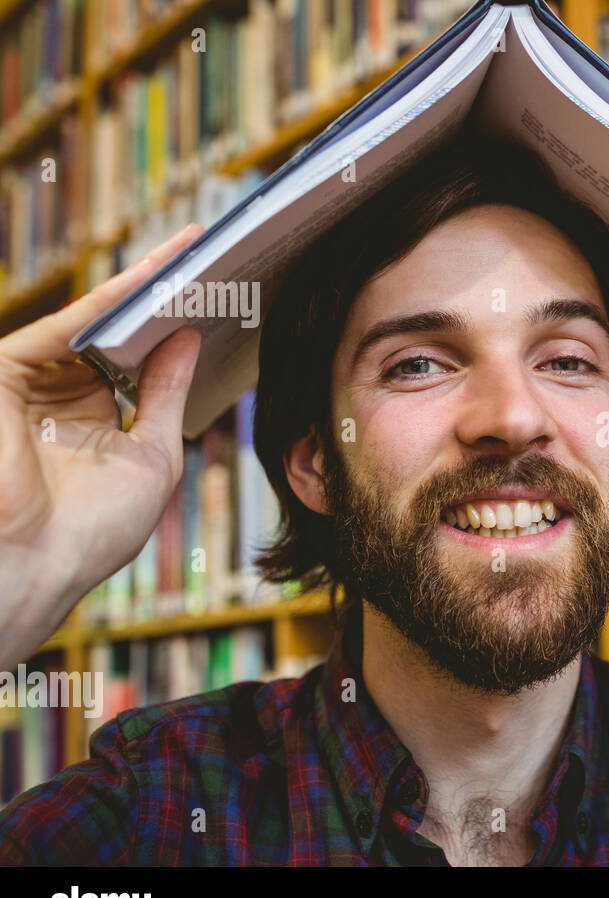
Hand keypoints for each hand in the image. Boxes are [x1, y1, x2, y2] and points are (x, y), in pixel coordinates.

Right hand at [0, 225, 202, 666]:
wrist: (37, 565)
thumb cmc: (92, 531)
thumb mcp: (153, 455)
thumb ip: (166, 393)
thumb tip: (188, 338)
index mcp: (90, 417)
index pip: (136, 359)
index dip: (175, 328)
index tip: (221, 296)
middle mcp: (59, 391)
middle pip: (118, 330)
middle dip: (166, 295)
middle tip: (219, 255)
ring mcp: (32, 378)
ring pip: (96, 318)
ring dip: (146, 285)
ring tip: (197, 254)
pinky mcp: (8, 369)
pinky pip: (68, 323)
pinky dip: (112, 299)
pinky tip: (155, 277)